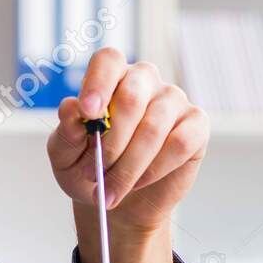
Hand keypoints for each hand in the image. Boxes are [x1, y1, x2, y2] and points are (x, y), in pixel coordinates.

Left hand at [46, 49, 208, 234]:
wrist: (119, 202)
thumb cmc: (88, 170)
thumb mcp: (66, 156)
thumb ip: (67, 131)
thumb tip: (70, 107)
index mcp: (110, 77)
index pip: (108, 60)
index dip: (98, 83)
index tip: (87, 112)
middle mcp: (144, 81)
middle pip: (132, 95)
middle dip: (111, 141)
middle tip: (95, 172)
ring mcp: (173, 100)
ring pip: (154, 127)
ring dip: (129, 165)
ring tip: (112, 187)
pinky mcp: (196, 125)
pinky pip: (180, 143)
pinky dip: (155, 169)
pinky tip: (140, 181)